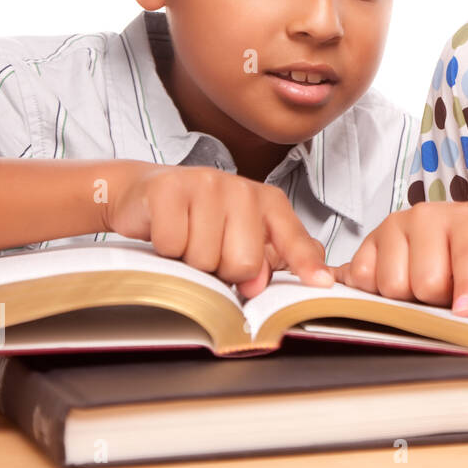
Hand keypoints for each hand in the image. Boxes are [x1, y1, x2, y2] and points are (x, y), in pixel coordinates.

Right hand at [101, 162, 331, 299]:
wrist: (146, 194)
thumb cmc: (199, 220)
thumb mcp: (240, 236)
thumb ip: (266, 260)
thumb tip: (262, 283)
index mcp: (268, 202)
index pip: (293, 239)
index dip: (306, 265)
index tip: (321, 284)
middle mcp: (242, 188)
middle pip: (244, 263)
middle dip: (223, 270)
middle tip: (210, 251)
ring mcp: (206, 184)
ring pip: (205, 258)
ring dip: (190, 261)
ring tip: (187, 240)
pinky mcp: (169, 188)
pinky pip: (172, 245)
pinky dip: (165, 250)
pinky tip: (167, 232)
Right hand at [332, 201, 467, 315]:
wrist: (453, 236)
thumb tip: (462, 307)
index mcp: (467, 218)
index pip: (467, 256)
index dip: (467, 288)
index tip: (464, 311)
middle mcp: (426, 215)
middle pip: (426, 282)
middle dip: (437, 298)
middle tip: (445, 291)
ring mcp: (393, 224)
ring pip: (393, 286)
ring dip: (408, 297)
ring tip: (421, 284)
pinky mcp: (368, 240)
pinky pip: (363, 279)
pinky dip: (378, 292)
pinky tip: (398, 280)